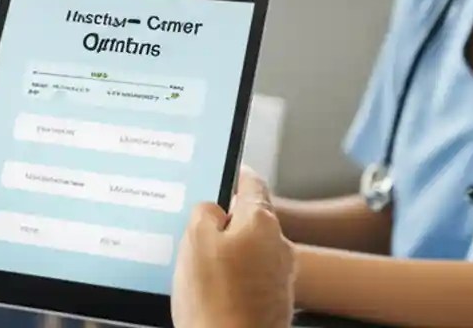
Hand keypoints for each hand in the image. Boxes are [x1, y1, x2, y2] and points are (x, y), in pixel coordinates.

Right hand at [172, 166, 295, 327]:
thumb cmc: (215, 301)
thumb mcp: (194, 241)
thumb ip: (204, 212)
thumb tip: (211, 208)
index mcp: (261, 221)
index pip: (251, 183)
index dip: (234, 174)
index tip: (224, 170)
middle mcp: (278, 245)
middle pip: (248, 219)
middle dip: (223, 222)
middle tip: (193, 231)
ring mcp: (279, 277)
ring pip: (249, 251)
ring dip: (227, 254)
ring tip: (198, 271)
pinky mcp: (274, 302)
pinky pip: (250, 278)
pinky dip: (233, 280)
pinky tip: (212, 293)